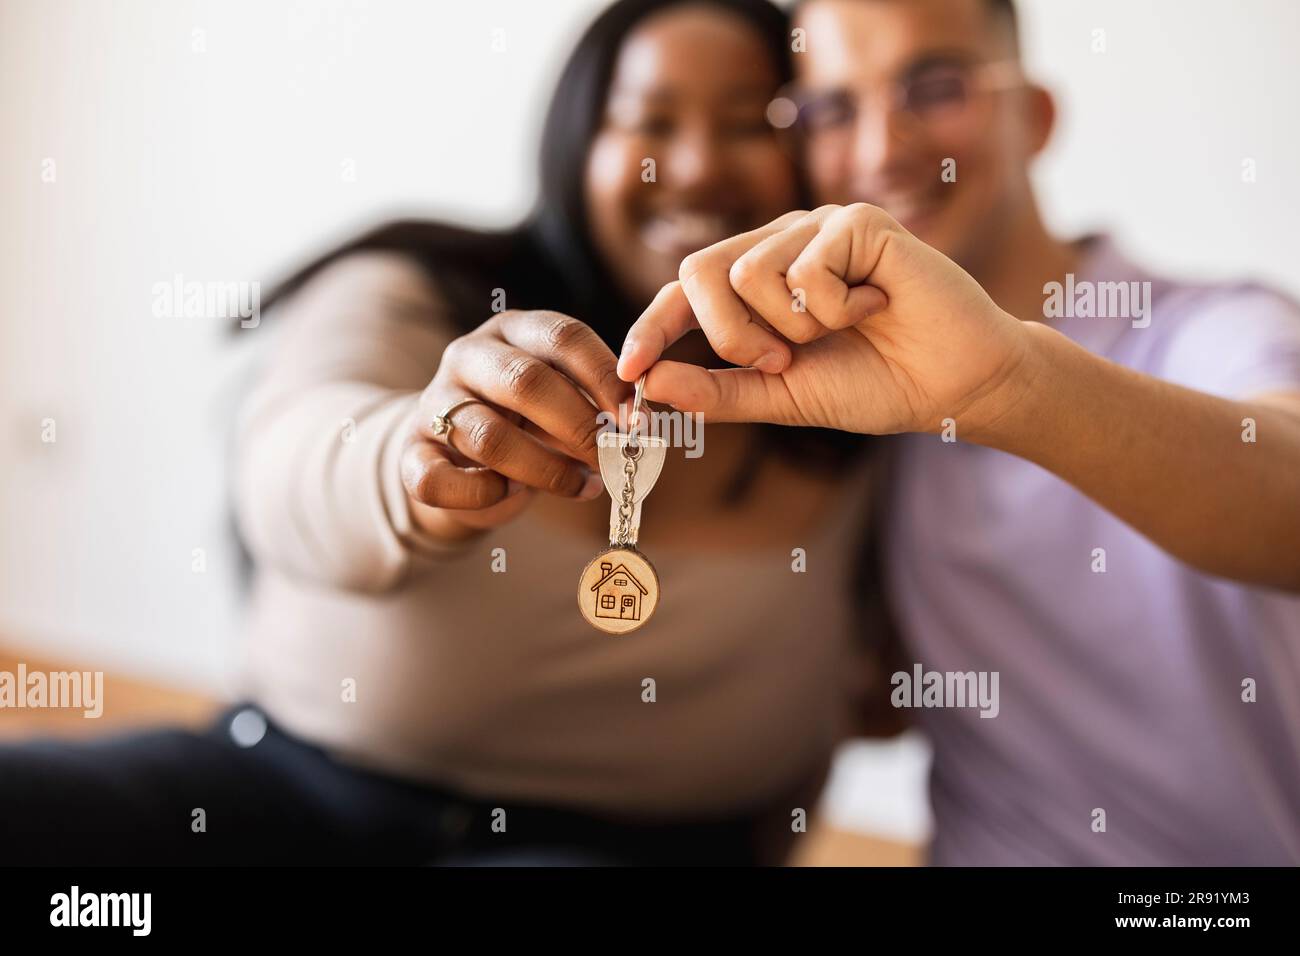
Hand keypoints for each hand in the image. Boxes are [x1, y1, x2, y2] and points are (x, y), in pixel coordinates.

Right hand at [401, 310, 630, 538]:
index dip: (606, 377)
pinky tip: (511, 495)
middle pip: (526, 382)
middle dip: (580, 425)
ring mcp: (433, 403)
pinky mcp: (410, 452)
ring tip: (584, 487)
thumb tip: (642, 426)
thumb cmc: (526, 419)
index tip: (638, 420)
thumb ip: (595, 399)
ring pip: (489, 437)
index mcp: (513, 330)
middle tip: (617, 458)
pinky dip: (481, 494)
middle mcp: (468, 356)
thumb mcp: (559, 392)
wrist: (452, 451)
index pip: (563, 336)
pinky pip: (438, 479)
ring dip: (546, 470)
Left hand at [617, 204, 1032, 436]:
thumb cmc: (874, 383)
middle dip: (726, 333)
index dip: (651, 329)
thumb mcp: (782, 396)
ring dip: (790, 326)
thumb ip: (718, 391)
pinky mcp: (857, 220)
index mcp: (754, 284)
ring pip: (748, 272)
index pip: (682, 293)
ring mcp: (816, 226)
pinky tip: (876, 305)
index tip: (629, 375)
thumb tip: (650, 385)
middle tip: (777, 361)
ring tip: (841, 330)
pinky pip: (805, 269)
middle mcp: (779, 244)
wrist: (954, 384)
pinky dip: (836, 308)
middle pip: (699, 270)